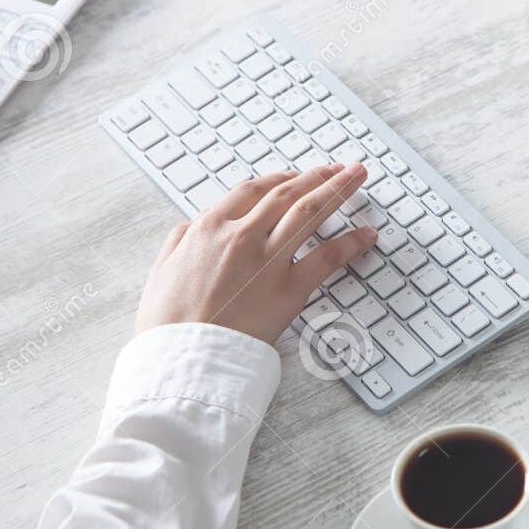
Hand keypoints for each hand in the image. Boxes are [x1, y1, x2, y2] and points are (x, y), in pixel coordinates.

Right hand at [136, 163, 378, 342]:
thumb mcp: (161, 271)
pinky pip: (328, 257)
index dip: (279, 179)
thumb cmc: (168, 324)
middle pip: (287, 193)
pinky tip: (367, 234)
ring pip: (309, 212)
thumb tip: (190, 227)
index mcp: (209, 228)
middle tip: (337, 169)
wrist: (183, 359)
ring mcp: (268, 261)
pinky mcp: (289, 290)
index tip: (294, 177)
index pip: (252, 189)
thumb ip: (179, 242)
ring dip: (338, 189)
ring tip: (356, 177)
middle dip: (316, 176)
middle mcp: (241, 236)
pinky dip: (351, 242)